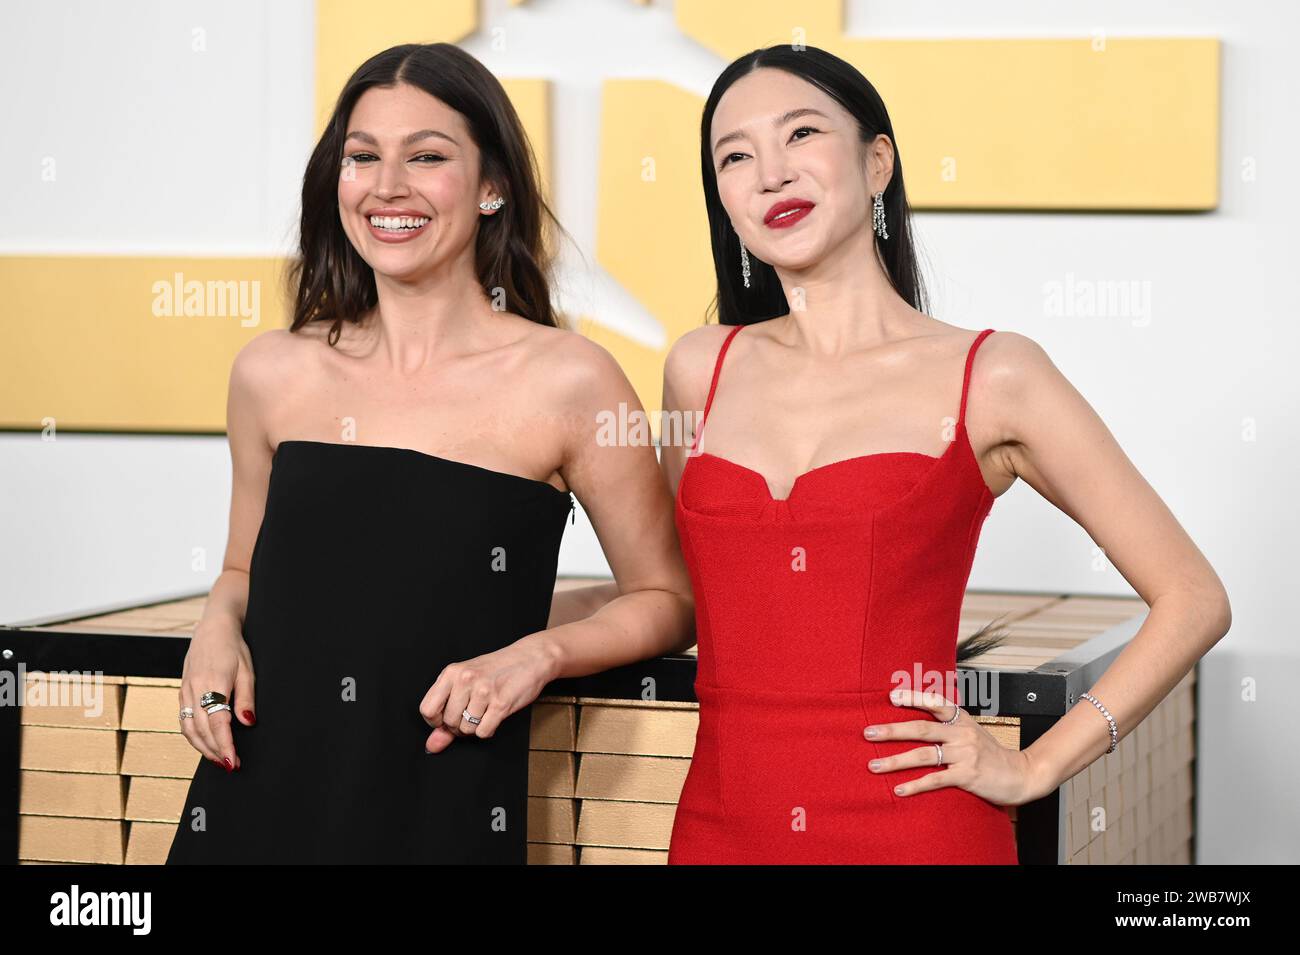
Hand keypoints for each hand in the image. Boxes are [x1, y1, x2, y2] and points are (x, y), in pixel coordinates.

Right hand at [178, 620, 255, 771]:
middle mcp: (194, 689)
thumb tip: (248, 723)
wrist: (213, 628)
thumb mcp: (247, 670)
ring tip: (219, 759)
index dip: (224, 744)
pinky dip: (193, 736)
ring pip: (188, 728)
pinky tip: (205, 744)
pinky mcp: (182, 691)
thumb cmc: (234, 647)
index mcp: (213, 683)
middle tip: (230, 766)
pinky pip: (183, 720)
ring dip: (202, 747)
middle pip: (201, 730)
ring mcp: (185, 690)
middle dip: (214, 751)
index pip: (217, 722)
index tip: (232, 761)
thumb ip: (246, 698)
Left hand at [418, 634, 558, 753]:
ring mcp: (483, 691)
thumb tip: (432, 745)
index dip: (436, 721)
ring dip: (476, 727)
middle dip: (459, 726)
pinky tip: (494, 715)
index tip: (447, 719)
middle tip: (472, 713)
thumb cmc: (496, 670)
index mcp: (452, 672)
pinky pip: (483, 732)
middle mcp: (465, 680)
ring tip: (485, 711)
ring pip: (467, 730)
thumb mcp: (466, 683)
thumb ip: (446, 714)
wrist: (529, 658)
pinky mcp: (501, 703)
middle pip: (449, 723)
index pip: (427, 709)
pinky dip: (488, 729)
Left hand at [864, 688, 1040, 806]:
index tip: (890, 697)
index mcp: (961, 719)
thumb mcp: (970, 730)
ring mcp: (965, 754)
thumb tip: (914, 720)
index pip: (935, 702)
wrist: (1021, 774)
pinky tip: (899, 789)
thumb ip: (947, 724)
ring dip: (895, 760)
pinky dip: (915, 785)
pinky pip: (936, 780)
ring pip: (923, 755)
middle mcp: (961, 733)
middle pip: (921, 728)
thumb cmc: (989, 753)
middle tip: (868, 732)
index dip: (913, 697)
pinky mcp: (967, 776)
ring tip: (874, 765)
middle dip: (892, 731)